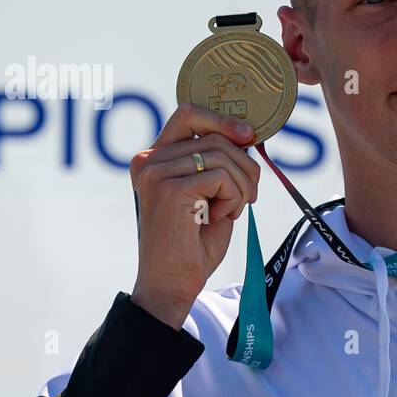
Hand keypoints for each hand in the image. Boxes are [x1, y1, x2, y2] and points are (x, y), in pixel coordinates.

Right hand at [128, 104, 261, 327]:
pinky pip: (223, 177)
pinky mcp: (170, 189)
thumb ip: (219, 162)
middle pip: (215, 136)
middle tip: (247, 197)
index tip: (248, 134)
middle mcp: (148, 160)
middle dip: (244, 166)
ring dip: (242, 186)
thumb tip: (246, 134)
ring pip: (223, 156)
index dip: (222, 118)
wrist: (173, 283)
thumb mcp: (210, 193)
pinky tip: (220, 217)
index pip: (188, 113)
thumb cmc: (193, 243)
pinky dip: (234, 198)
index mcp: (153, 158)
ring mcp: (156, 173)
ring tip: (230, 210)